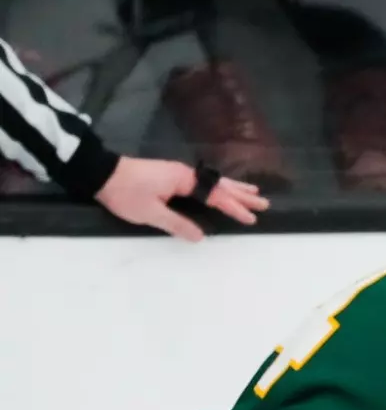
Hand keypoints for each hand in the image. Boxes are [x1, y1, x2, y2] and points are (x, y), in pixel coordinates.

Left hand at [94, 157, 268, 240]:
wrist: (98, 173)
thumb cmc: (125, 193)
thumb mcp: (149, 213)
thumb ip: (176, 224)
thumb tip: (200, 236)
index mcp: (182, 180)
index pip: (215, 196)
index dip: (234, 208)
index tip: (251, 219)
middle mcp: (184, 174)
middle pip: (219, 185)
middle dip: (242, 195)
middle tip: (264, 203)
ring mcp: (177, 173)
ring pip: (212, 182)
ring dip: (233, 188)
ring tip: (252, 193)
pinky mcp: (170, 176)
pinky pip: (203, 182)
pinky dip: (218, 186)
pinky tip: (221, 189)